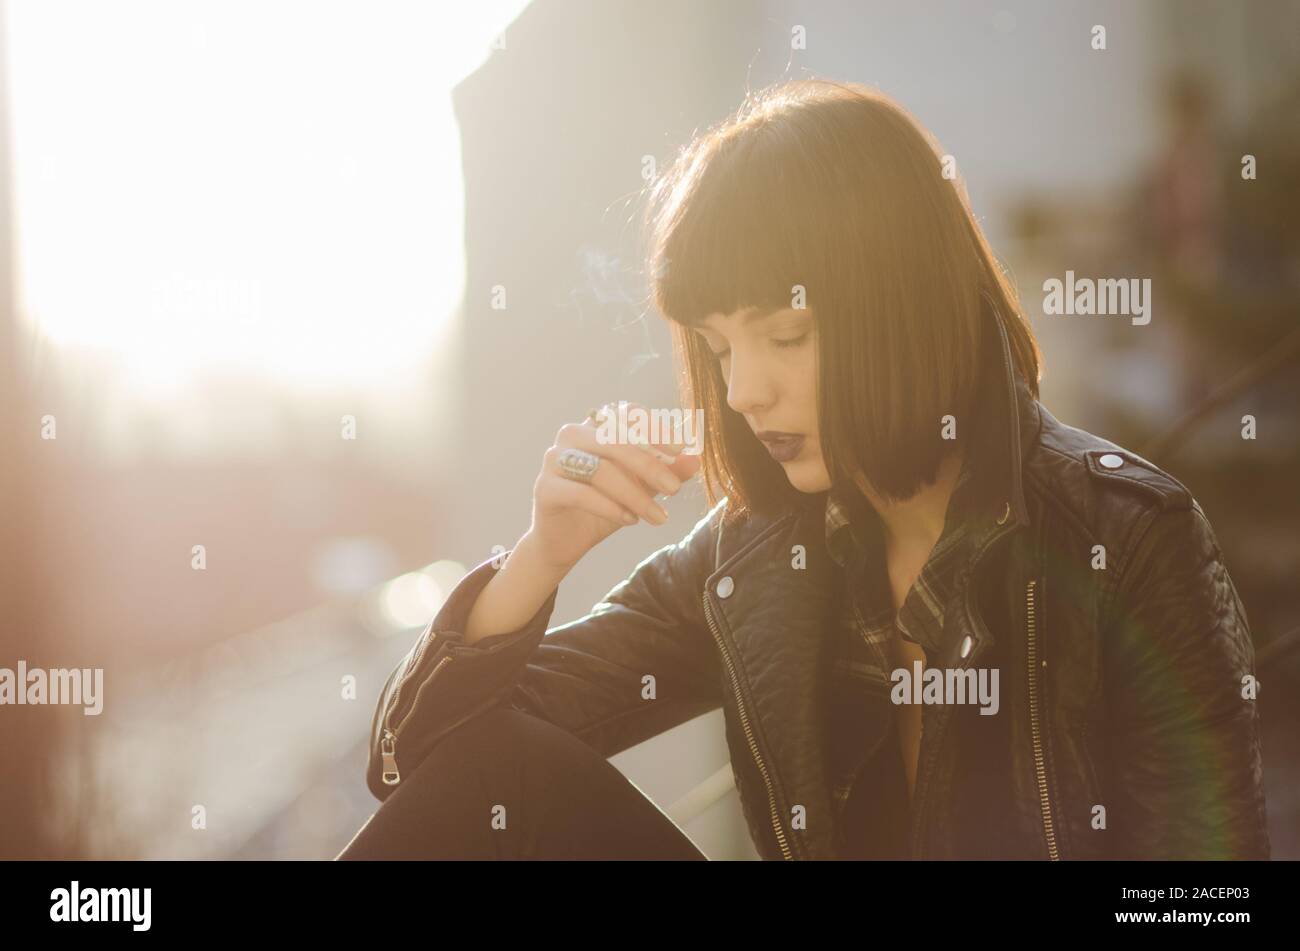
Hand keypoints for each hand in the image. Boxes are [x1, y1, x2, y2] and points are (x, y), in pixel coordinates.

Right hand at [525, 401, 701, 570]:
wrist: (565, 542)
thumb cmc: (605, 506)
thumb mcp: (643, 489)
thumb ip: (667, 472)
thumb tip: (696, 460)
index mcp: (596, 426)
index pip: (627, 413)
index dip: (655, 428)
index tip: (681, 451)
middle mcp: (572, 435)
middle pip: (615, 440)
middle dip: (650, 465)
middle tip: (674, 490)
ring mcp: (554, 460)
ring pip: (600, 469)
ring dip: (634, 494)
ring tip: (657, 516)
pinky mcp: (545, 488)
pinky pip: (581, 493)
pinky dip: (609, 507)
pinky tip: (629, 520)